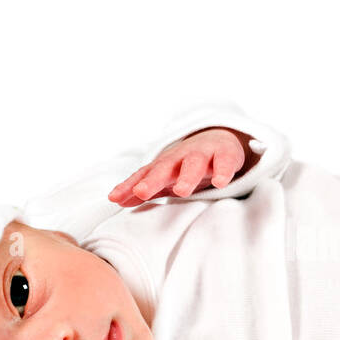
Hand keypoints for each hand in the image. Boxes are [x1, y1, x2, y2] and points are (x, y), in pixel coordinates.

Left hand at [108, 127, 250, 206]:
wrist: (219, 139)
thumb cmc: (187, 165)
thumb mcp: (166, 177)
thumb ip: (145, 189)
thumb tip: (116, 200)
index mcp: (164, 165)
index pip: (144, 175)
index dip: (129, 186)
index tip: (114, 198)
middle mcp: (180, 158)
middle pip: (164, 168)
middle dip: (152, 180)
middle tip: (142, 192)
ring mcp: (203, 155)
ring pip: (193, 164)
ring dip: (186, 177)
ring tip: (181, 191)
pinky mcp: (225, 154)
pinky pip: (223, 163)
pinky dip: (221, 172)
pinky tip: (219, 183)